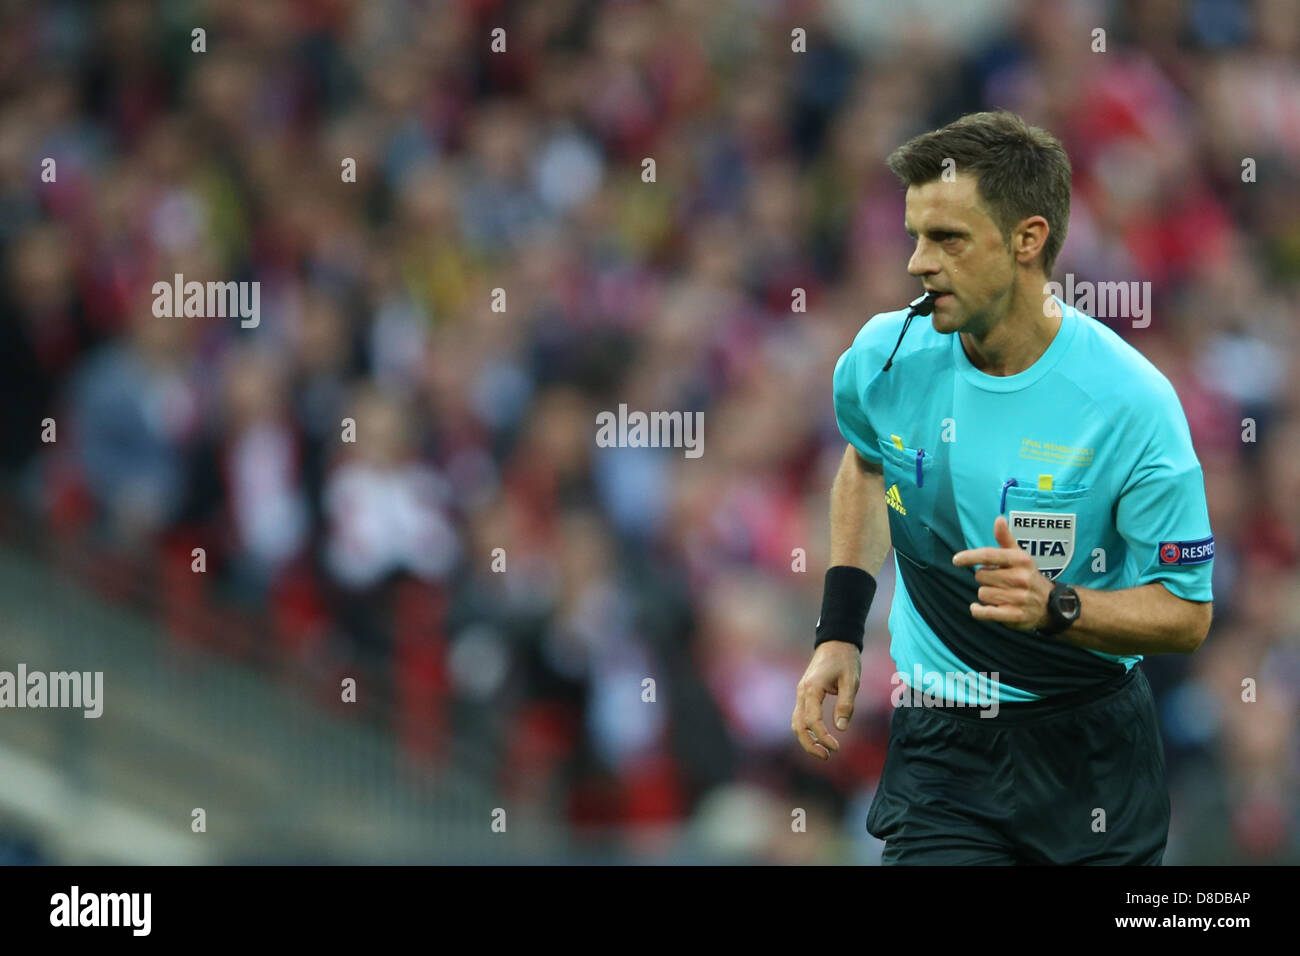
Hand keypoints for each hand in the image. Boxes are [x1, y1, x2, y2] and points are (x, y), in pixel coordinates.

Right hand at [792, 641, 860, 759]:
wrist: (836, 642)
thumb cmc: (845, 660)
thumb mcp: (851, 681)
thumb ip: (846, 704)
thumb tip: (841, 728)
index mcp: (812, 688)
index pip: (812, 720)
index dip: (823, 737)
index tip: (837, 747)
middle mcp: (802, 692)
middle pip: (798, 725)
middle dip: (810, 744)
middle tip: (827, 756)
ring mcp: (801, 693)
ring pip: (796, 722)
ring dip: (807, 739)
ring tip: (824, 752)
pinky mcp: (805, 694)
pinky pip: (801, 716)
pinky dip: (808, 730)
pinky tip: (820, 737)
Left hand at [951, 515, 1051, 630]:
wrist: (1049, 605)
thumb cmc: (1027, 576)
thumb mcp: (1019, 556)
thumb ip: (1005, 539)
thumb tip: (999, 519)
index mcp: (1020, 560)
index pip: (988, 555)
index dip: (969, 557)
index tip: (956, 560)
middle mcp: (1021, 578)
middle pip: (981, 576)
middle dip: (985, 579)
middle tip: (999, 582)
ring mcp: (1019, 597)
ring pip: (982, 593)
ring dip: (986, 595)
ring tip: (1001, 594)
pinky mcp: (1014, 615)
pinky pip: (985, 612)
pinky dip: (978, 610)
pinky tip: (978, 608)